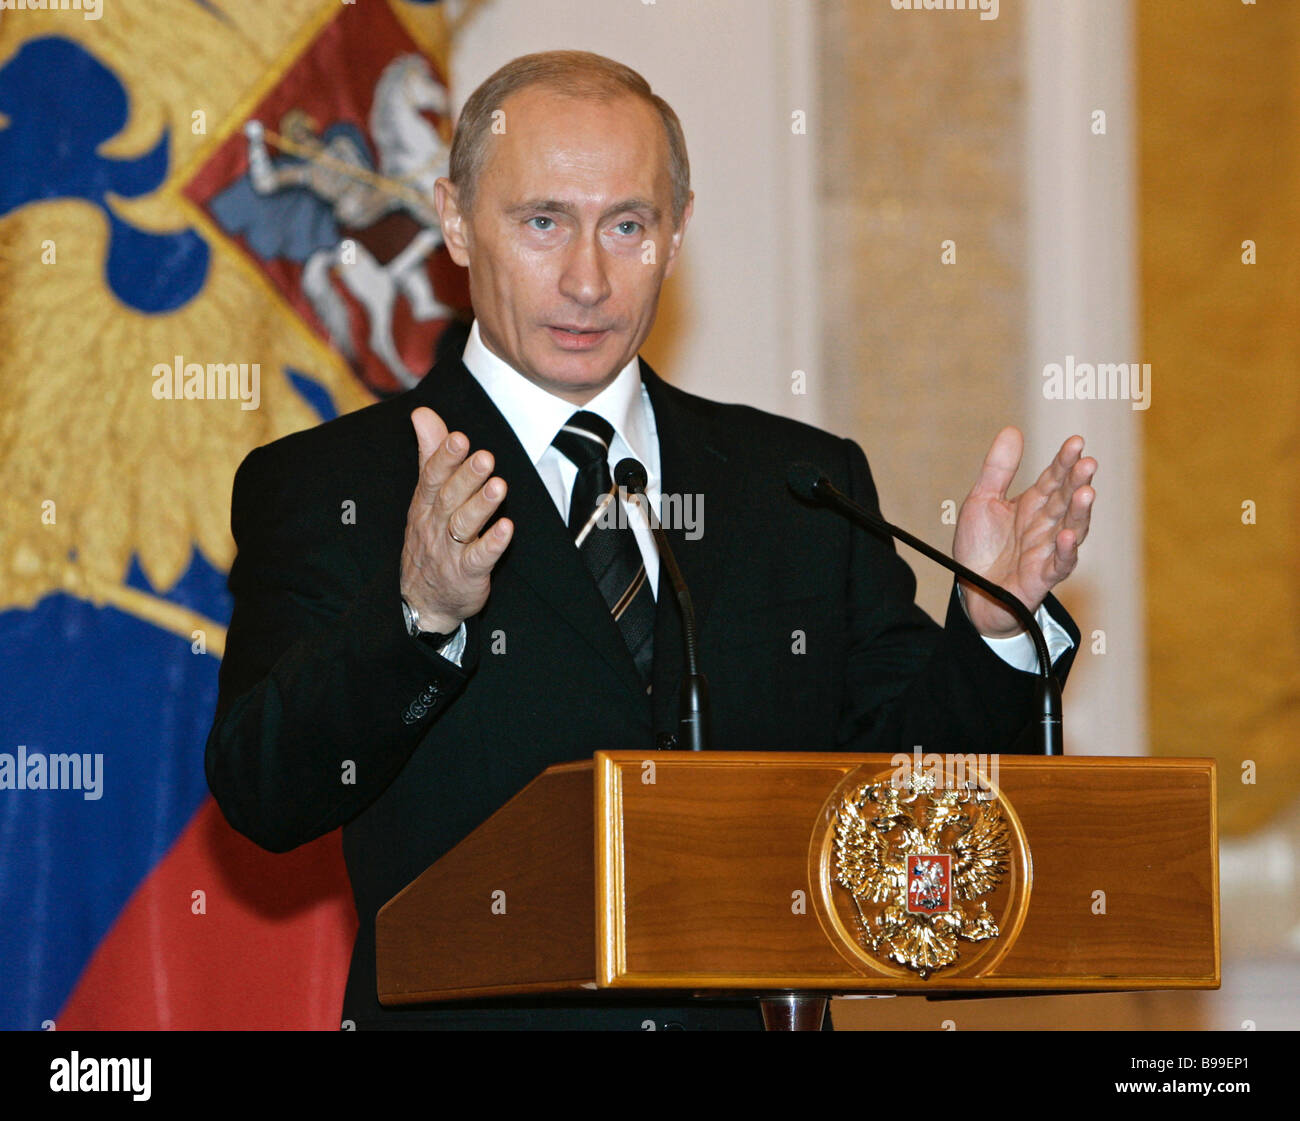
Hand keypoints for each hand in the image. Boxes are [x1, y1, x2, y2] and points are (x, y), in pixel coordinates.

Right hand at [399, 407, 512, 633]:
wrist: (422, 601)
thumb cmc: (429, 540)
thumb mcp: (424, 498)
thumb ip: (430, 455)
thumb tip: (423, 414)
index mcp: (425, 505)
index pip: (432, 477)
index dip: (445, 457)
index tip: (458, 437)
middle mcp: (435, 525)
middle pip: (449, 498)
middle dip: (467, 476)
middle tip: (485, 456)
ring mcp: (449, 551)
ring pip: (464, 525)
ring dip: (482, 505)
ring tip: (499, 486)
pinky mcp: (466, 574)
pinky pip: (479, 558)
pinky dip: (493, 544)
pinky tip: (507, 529)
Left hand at [953, 427, 1095, 637]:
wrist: (970, 593)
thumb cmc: (980, 548)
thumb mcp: (981, 501)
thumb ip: (998, 469)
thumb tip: (1013, 430)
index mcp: (1033, 505)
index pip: (1053, 478)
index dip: (1064, 461)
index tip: (1076, 441)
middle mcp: (1045, 525)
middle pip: (1065, 499)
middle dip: (1077, 481)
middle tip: (1088, 462)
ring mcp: (1047, 551)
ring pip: (1071, 529)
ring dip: (1079, 512)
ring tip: (1086, 492)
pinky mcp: (1042, 577)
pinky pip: (1059, 564)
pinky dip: (1065, 551)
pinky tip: (1067, 536)